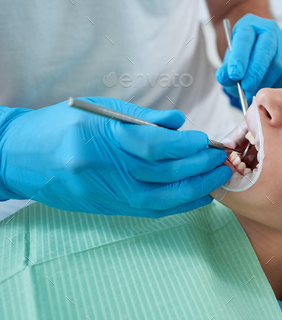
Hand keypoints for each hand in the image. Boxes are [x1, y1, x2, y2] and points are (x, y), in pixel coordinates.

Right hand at [0, 97, 231, 217]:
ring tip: (217, 178)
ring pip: (160, 198)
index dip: (186, 145)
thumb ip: (144, 118)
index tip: (206, 141)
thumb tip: (180, 123)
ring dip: (195, 190)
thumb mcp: (100, 109)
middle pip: (163, 174)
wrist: (17, 155)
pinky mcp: (105, 207)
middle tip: (222, 159)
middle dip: (199, 168)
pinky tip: (197, 196)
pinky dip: (176, 205)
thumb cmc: (60, 124)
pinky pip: (148, 210)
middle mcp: (103, 169)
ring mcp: (103, 193)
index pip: (154, 146)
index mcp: (101, 137)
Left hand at [216, 13, 281, 101]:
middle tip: (247, 88)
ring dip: (268, 82)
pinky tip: (272, 92)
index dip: (240, 57)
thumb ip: (225, 71)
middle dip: (256, 72)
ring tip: (256, 93)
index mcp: (249, 26)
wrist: (257, 52)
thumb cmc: (243, 58)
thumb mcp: (229, 63)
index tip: (234, 75)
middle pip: (266, 50)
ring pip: (280, 63)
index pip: (244, 38)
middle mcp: (269, 30)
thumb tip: (226, 78)